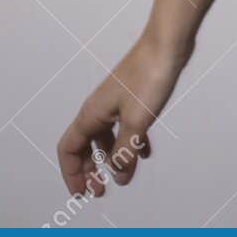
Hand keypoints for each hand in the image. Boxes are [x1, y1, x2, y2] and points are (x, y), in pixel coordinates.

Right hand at [56, 31, 192, 199]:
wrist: (167, 43)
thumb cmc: (149, 76)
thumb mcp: (137, 122)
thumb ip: (126, 151)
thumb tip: (118, 175)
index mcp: (91, 114)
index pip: (69, 150)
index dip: (72, 174)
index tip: (82, 193)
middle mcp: (99, 108)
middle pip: (85, 146)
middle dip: (89, 170)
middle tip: (101, 190)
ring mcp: (116, 101)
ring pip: (106, 136)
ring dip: (112, 158)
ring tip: (124, 176)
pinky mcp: (133, 96)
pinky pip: (125, 125)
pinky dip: (131, 142)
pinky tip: (145, 152)